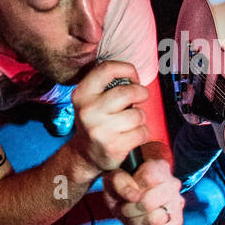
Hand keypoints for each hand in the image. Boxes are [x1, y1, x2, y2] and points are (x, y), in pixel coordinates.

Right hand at [70, 60, 150, 176]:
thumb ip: (108, 85)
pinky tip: (131, 135)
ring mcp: (101, 129)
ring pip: (138, 114)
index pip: (107, 69)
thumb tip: (133, 78)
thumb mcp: (92, 100)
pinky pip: (142, 132)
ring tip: (131, 121)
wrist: (85, 155)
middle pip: (128, 92)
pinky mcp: (114, 146)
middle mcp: (89, 110)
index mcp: (82, 94)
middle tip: (140, 97)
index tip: (133, 78)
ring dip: (140, 117)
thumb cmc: (95, 122)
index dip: (127, 69)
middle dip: (141, 93)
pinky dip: (142, 133)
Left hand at [101, 156, 183, 224]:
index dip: (129, 191)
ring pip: (154, 220)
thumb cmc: (123, 186)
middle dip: (130, 210)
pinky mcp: (176, 221)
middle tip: (125, 208)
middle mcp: (172, 184)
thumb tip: (135, 196)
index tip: (124, 194)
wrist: (129, 198)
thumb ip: (120, 181)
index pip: (147, 178)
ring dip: (136, 222)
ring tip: (132, 217)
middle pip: (148, 204)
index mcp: (158, 167)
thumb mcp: (113, 178)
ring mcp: (177, 203)